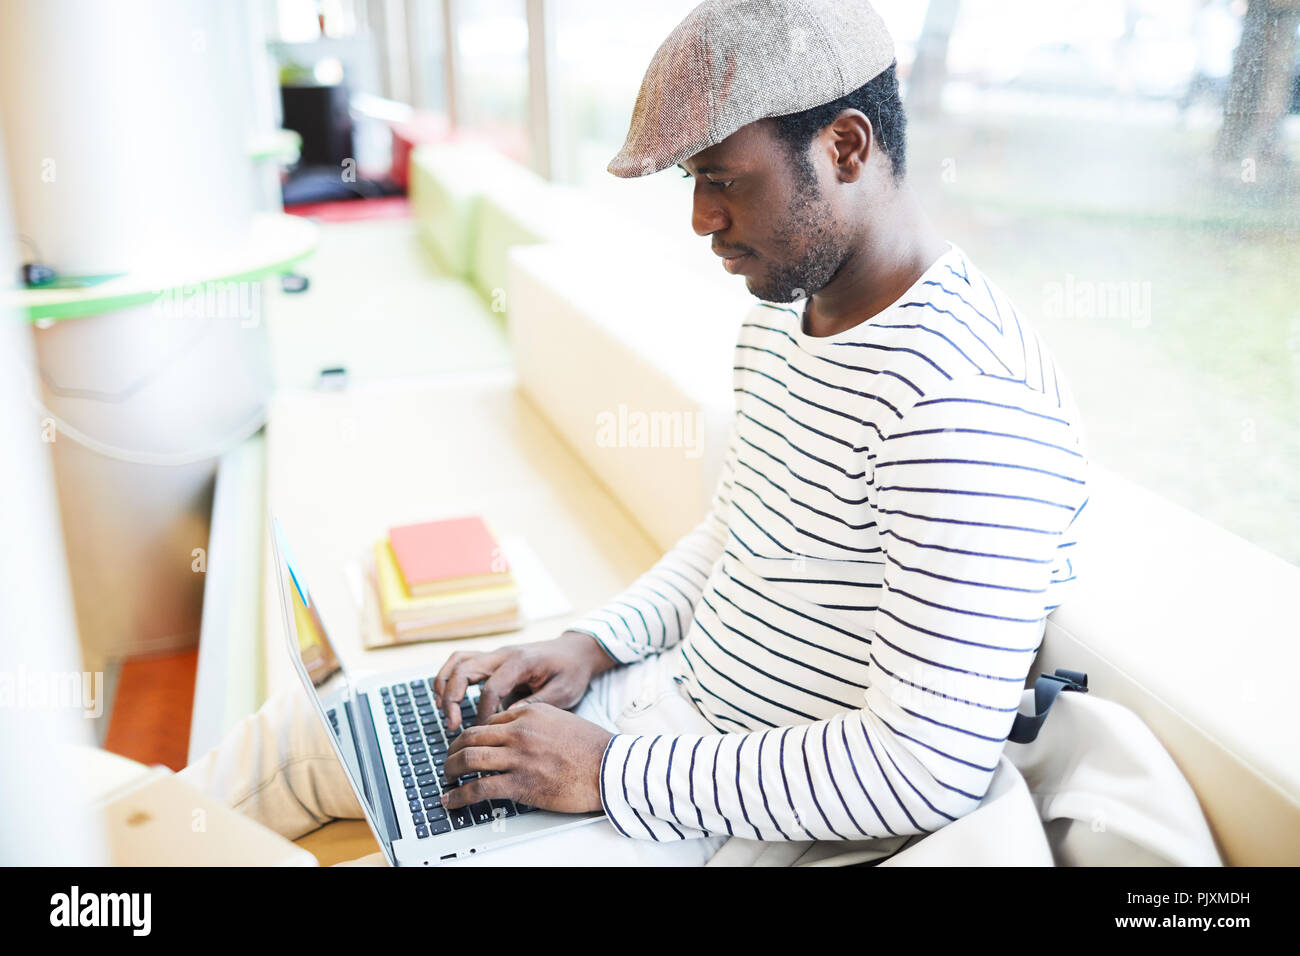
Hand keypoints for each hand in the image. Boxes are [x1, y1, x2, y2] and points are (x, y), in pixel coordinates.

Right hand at [432, 630, 616, 731]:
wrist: (575, 652)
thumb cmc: (570, 673)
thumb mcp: (562, 693)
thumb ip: (534, 705)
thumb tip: (507, 723)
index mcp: (522, 661)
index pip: (492, 687)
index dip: (483, 712)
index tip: (483, 732)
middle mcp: (503, 654)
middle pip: (465, 668)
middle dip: (452, 698)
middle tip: (452, 726)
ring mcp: (495, 654)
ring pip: (458, 661)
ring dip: (444, 685)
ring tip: (444, 713)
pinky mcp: (491, 660)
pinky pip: (462, 662)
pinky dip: (449, 678)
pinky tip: (446, 700)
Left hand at [441, 701, 612, 812]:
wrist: (610, 768)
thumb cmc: (592, 747)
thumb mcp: (561, 720)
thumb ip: (536, 723)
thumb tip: (516, 734)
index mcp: (530, 713)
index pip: (490, 720)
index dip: (474, 734)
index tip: (468, 743)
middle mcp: (519, 732)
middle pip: (472, 736)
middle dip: (454, 749)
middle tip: (449, 758)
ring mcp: (518, 757)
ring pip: (469, 759)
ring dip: (451, 768)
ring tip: (446, 776)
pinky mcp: (520, 783)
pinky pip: (478, 788)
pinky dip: (459, 795)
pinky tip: (451, 799)